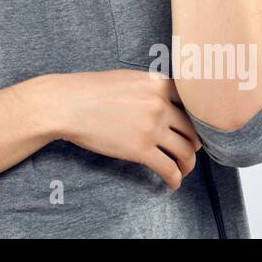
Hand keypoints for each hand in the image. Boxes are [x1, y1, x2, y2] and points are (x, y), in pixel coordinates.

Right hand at [41, 69, 203, 190]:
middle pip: (192, 128)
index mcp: (156, 84)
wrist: (66, 105)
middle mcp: (159, 104)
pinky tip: (172, 183)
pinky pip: (169, 168)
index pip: (191, 102)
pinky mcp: (141, 150)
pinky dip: (175, 179)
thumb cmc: (89, 90)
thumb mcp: (126, 78)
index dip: (195, 117)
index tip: (192, 127)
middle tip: (188, 150)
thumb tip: (163, 100)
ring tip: (183, 169)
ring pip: (185, 151)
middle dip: (194, 143)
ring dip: (188, 163)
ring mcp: (152, 127)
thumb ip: (149, 87)